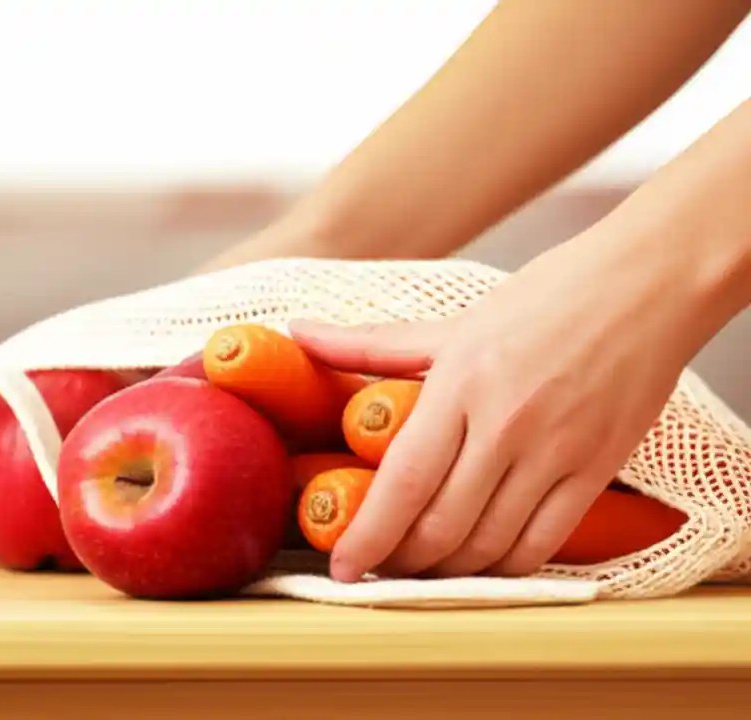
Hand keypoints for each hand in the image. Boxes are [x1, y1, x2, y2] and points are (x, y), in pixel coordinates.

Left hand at [289, 232, 701, 581]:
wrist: (643, 288)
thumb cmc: (542, 300)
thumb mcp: (449, 324)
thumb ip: (368, 344)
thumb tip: (298, 334)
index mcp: (460, 385)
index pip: (404, 480)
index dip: (369, 534)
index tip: (342, 566)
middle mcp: (506, 425)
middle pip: (442, 525)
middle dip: (400, 560)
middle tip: (378, 566)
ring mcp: (556, 452)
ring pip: (489, 544)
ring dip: (448, 571)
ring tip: (421, 567)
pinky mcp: (597, 471)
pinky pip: (542, 543)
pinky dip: (504, 567)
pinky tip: (481, 562)